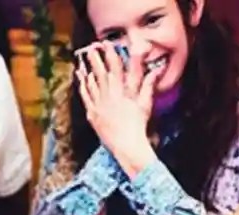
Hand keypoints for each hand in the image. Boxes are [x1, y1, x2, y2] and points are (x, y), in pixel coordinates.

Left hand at [76, 42, 156, 173]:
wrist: (127, 145)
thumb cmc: (139, 126)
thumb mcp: (146, 104)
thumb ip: (149, 85)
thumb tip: (156, 69)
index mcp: (124, 92)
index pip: (117, 68)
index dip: (111, 54)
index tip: (108, 44)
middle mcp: (110, 95)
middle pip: (102, 72)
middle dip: (97, 58)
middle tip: (91, 47)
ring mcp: (100, 105)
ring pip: (92, 83)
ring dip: (88, 69)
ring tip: (83, 60)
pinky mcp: (93, 114)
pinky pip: (86, 96)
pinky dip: (83, 86)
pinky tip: (81, 78)